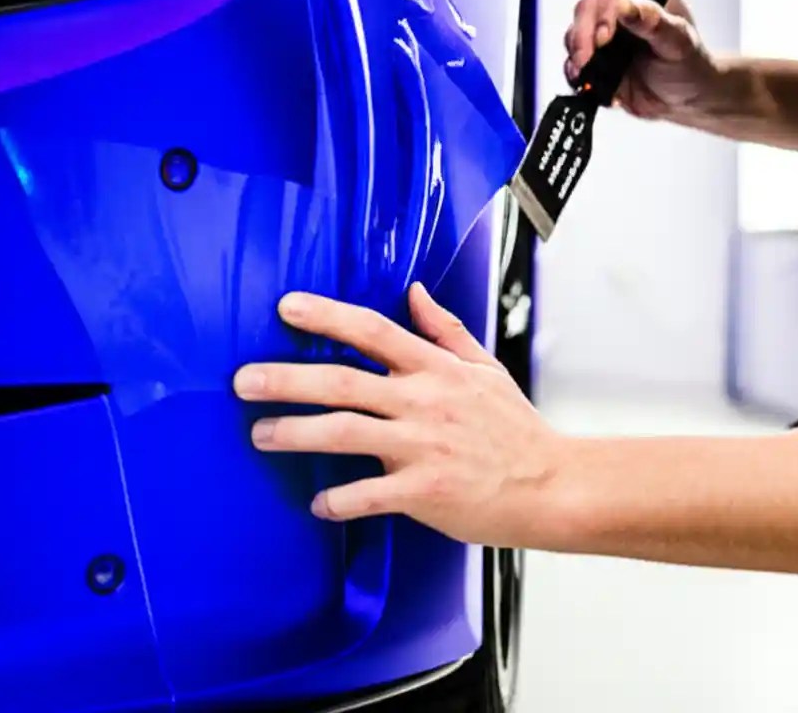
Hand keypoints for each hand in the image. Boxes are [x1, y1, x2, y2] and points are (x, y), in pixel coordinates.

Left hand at [233, 283, 569, 548]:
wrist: (554, 485)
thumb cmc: (515, 429)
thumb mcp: (485, 368)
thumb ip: (445, 330)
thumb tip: (415, 291)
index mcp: (435, 369)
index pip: (373, 331)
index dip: (327, 317)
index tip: (285, 307)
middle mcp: (424, 402)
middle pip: (344, 381)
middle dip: (287, 378)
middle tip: (243, 380)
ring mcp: (423, 447)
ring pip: (346, 432)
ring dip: (296, 433)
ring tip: (260, 435)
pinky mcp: (426, 491)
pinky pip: (370, 495)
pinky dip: (339, 501)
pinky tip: (318, 505)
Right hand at [565, 0, 718, 120]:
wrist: (686, 100)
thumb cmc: (689, 65)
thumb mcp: (678, 41)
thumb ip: (653, 22)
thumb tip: (624, 4)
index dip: (602, 13)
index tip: (605, 38)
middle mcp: (621, 14)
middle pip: (587, 11)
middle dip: (582, 35)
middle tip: (587, 59)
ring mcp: (605, 39)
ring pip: (575, 34)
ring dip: (575, 53)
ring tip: (584, 72)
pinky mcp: (596, 64)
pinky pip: (574, 63)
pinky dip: (574, 73)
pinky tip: (583, 81)